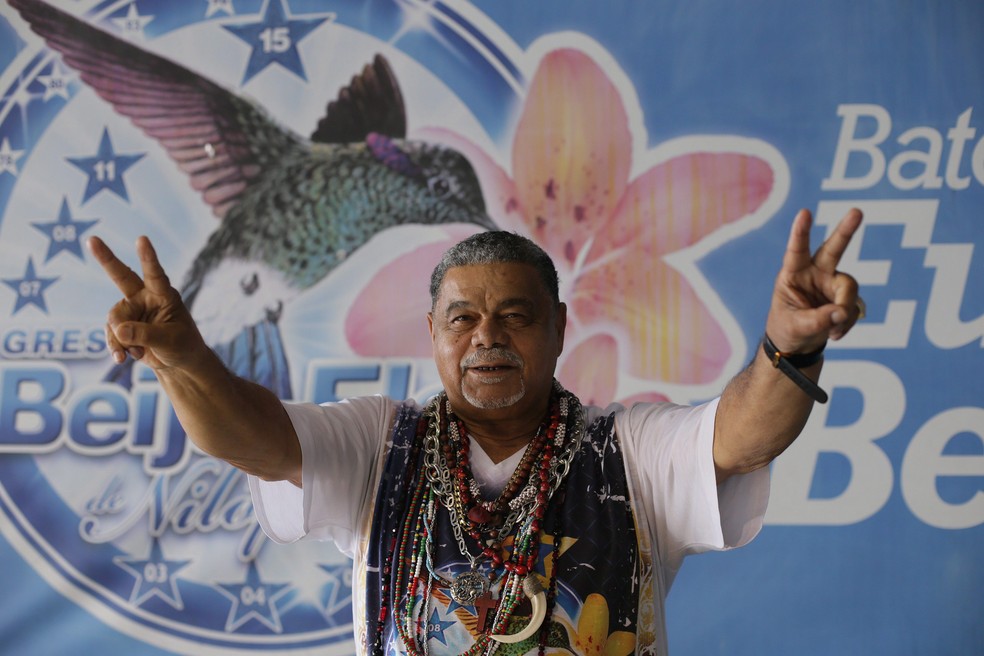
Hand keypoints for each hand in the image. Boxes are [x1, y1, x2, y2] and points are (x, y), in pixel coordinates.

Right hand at [88, 235, 207, 370]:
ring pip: (114, 318)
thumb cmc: (182, 346)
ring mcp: (132, 310)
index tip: (142, 239)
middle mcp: (145, 298)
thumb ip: (145, 335)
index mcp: (164, 295)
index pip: (155, 274)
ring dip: (120, 339)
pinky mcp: (122, 325)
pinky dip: (115, 347)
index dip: (148, 258)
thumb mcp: (168, 341)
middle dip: (106, 258)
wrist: (178, 362)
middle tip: (91, 240)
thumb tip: (119, 331)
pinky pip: (110, 333)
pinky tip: (122, 358)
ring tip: (134, 353)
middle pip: (122, 276)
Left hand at [765, 207, 863, 353]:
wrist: (797, 345)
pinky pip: (854, 309)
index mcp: (793, 273)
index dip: (801, 232)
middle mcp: (815, 273)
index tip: (805, 213)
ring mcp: (832, 284)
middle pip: (833, 249)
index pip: (796, 250)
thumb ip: (818, 320)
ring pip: (849, 288)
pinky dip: (846, 324)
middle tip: (856, 212)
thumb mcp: (796, 327)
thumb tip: (843, 311)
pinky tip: (834, 334)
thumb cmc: (787, 329)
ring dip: (844, 311)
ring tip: (832, 331)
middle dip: (845, 231)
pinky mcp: (845, 297)